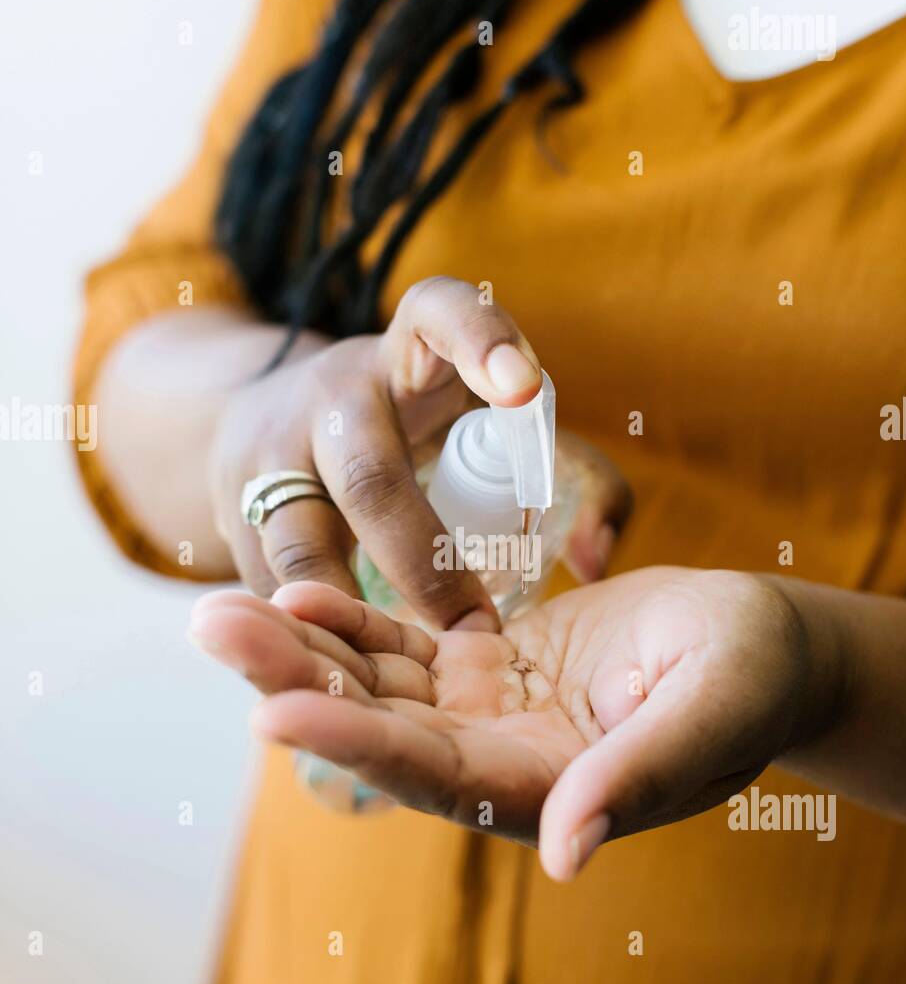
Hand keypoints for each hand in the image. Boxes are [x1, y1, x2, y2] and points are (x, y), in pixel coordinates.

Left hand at [189, 566, 842, 879]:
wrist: (761, 646)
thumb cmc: (754, 678)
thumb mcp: (711, 713)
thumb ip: (641, 775)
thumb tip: (570, 854)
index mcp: (547, 794)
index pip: (433, 774)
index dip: (353, 745)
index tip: (272, 713)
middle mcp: (499, 766)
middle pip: (378, 731)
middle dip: (294, 684)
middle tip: (212, 628)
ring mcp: (488, 716)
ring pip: (377, 689)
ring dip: (302, 653)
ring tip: (222, 610)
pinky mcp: (489, 669)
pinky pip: (407, 650)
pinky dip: (353, 628)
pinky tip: (301, 595)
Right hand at [207, 277, 627, 625]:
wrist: (271, 416)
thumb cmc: (422, 430)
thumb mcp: (490, 426)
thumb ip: (577, 477)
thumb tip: (596, 561)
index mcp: (410, 353)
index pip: (440, 314)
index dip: (481, 342)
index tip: (524, 390)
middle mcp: (334, 396)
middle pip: (370, 477)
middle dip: (425, 561)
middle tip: (476, 626)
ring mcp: (270, 453)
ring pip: (300, 543)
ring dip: (353, 613)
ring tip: (406, 662)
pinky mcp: (230, 512)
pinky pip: (267, 585)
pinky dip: (308, 631)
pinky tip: (344, 669)